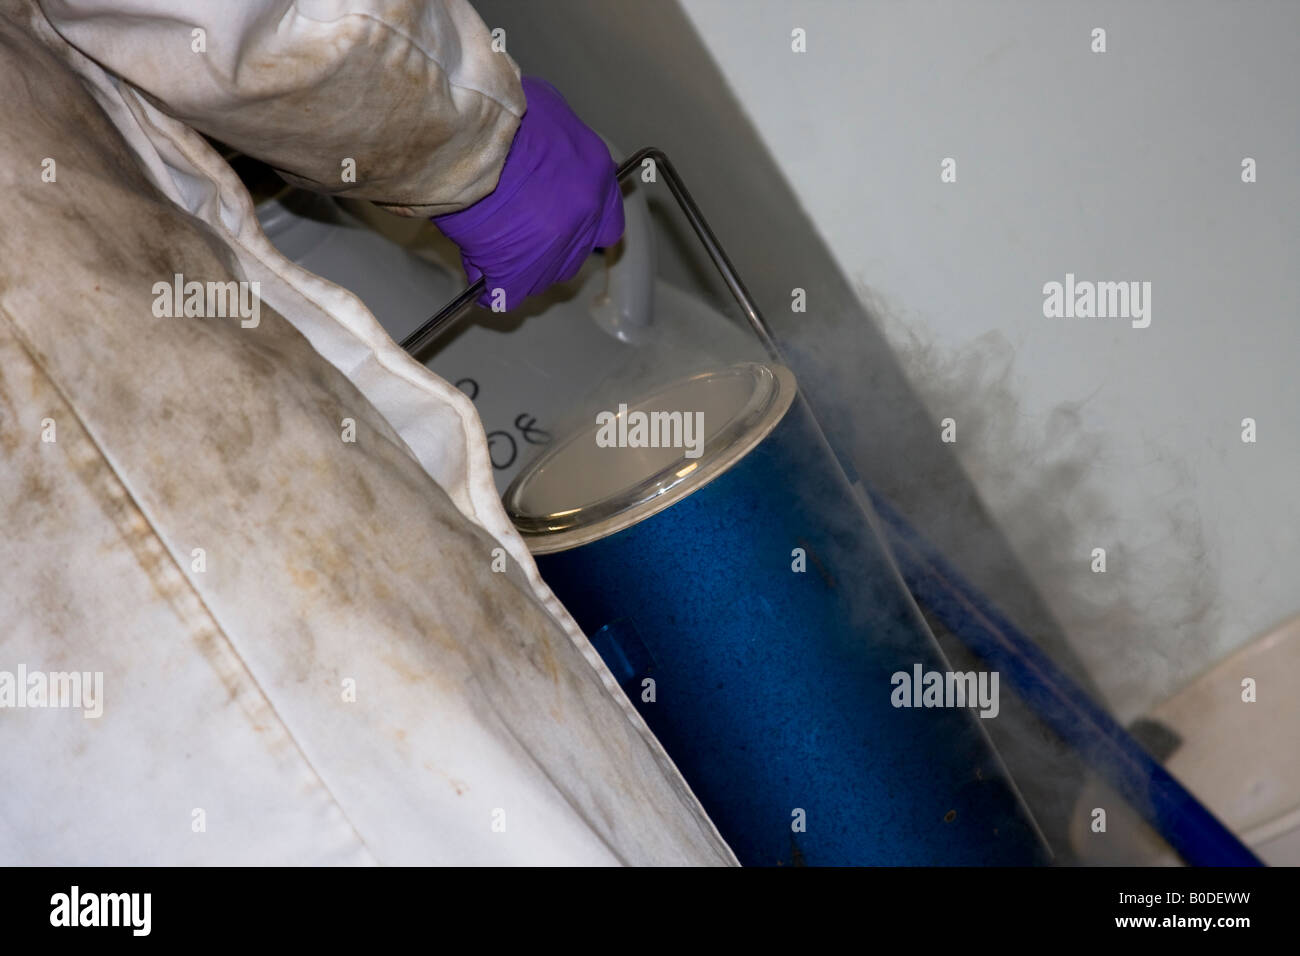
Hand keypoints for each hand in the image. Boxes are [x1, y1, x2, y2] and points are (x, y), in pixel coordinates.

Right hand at [433, 76, 624, 309]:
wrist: (466, 131)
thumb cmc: (496, 108)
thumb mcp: (545, 108)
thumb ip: (555, 143)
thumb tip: (545, 157)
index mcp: (594, 173)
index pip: (605, 221)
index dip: (579, 227)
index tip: (557, 226)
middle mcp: (584, 213)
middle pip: (572, 254)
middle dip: (545, 250)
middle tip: (512, 234)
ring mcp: (553, 246)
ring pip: (540, 275)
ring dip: (514, 264)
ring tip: (484, 241)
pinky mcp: (517, 270)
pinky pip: (505, 293)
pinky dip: (489, 285)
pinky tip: (477, 269)